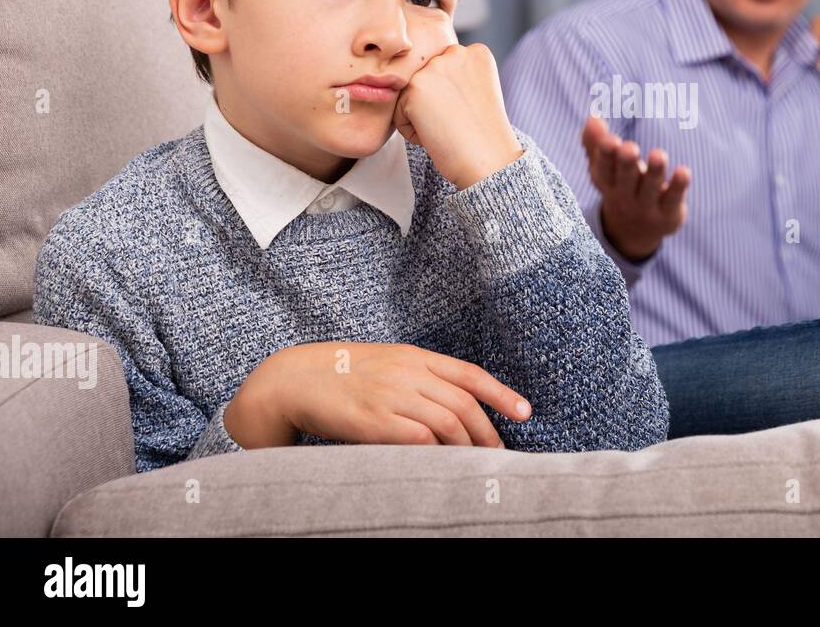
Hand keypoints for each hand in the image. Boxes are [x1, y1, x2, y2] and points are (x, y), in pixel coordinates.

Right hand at [251, 341, 531, 447]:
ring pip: (447, 422)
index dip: (502, 393)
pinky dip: (437, 453)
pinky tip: (443, 464)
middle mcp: (407, 372)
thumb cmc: (343, 376)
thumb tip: (456, 403)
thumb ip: (420, 377)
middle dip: (487, 431)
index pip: (470, 373)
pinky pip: (417, 438)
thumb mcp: (387, 363)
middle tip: (498, 453)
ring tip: (475, 465)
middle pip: (463, 403)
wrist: (294, 379)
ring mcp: (391, 395)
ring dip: (467, 447)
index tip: (525, 412)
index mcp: (414, 356)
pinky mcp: (372, 421)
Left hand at [392, 43, 523, 188]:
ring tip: (449, 128)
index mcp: (477, 52)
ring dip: (422, 117)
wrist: (489, 160)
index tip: (469, 112)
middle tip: (458, 122)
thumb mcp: (478, 92)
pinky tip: (438, 134)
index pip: (444, 70)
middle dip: (435, 104)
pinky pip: (399, 113)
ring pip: (409, 95)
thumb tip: (421, 77)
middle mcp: (456, 52)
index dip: (452, 98)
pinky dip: (413, 131)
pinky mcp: (415, 87)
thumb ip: (456, 76)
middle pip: (425, 79)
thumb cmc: (484, 136)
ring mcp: (434, 68)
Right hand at [582, 115, 689, 260]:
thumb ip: (595, 143)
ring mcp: (647, 207)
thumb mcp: (604, 168)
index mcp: (607, 183)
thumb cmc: (621, 186)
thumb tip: (592, 118)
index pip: (603, 170)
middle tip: (629, 148)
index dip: (605, 156)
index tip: (610, 140)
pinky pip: (673, 199)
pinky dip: (678, 186)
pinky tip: (683, 171)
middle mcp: (625, 197)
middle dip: (627, 164)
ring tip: (658, 154)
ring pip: (650, 189)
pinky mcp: (668, 213)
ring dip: (654, 172)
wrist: (637, 231)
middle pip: (625, 181)